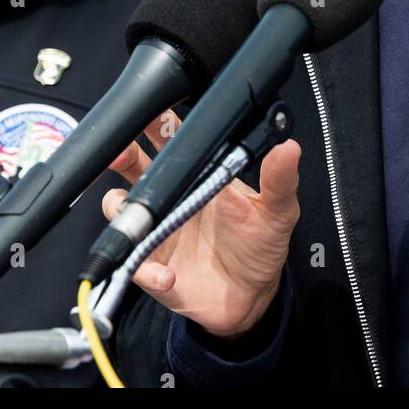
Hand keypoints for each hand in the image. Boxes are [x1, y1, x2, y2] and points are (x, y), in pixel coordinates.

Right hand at [103, 111, 300, 339]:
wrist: (254, 294)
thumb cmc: (261, 242)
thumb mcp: (277, 210)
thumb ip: (280, 179)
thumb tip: (288, 147)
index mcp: (200, 175)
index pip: (173, 141)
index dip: (159, 124)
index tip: (154, 114)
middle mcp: (173, 198)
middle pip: (135, 167)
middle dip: (123, 154)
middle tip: (122, 151)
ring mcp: (158, 230)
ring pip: (120, 210)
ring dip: (121, 210)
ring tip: (143, 218)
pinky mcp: (152, 266)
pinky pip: (134, 264)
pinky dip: (146, 270)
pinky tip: (168, 276)